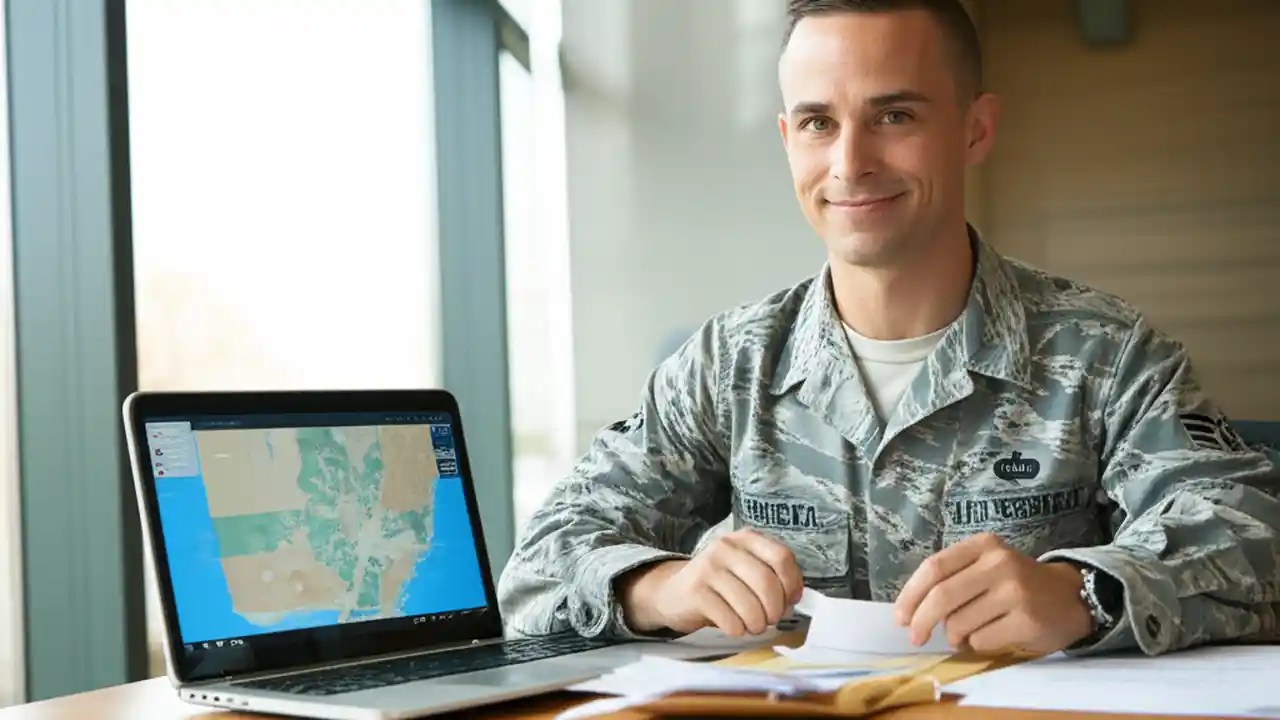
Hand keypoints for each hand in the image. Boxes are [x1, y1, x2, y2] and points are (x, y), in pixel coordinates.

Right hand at [616, 528, 804, 636]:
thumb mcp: (745, 569)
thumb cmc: (720, 584)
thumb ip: (771, 575)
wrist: (674, 592)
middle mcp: (726, 547)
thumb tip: (793, 598)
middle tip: (771, 620)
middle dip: (775, 609)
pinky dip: (738, 630)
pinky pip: (730, 619)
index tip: (790, 600)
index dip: (792, 583)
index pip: (782, 557)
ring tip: (753, 626)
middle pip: (767, 582)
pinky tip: (734, 627)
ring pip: (749, 605)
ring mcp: (708, 568)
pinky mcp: (695, 591)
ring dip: (757, 624)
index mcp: (745, 538)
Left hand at [892, 532, 1093, 654]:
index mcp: (984, 545)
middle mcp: (999, 563)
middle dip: (921, 621)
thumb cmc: (1016, 583)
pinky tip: (991, 637)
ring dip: (954, 636)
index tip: (900, 617)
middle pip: (942, 596)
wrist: (1071, 597)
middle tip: (916, 638)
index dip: (911, 594)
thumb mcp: (986, 567)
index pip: (934, 567)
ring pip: (960, 623)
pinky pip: (981, 640)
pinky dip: (976, 645)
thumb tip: (911, 612)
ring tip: (966, 634)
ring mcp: (1015, 592)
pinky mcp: (1027, 621)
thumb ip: (952, 579)